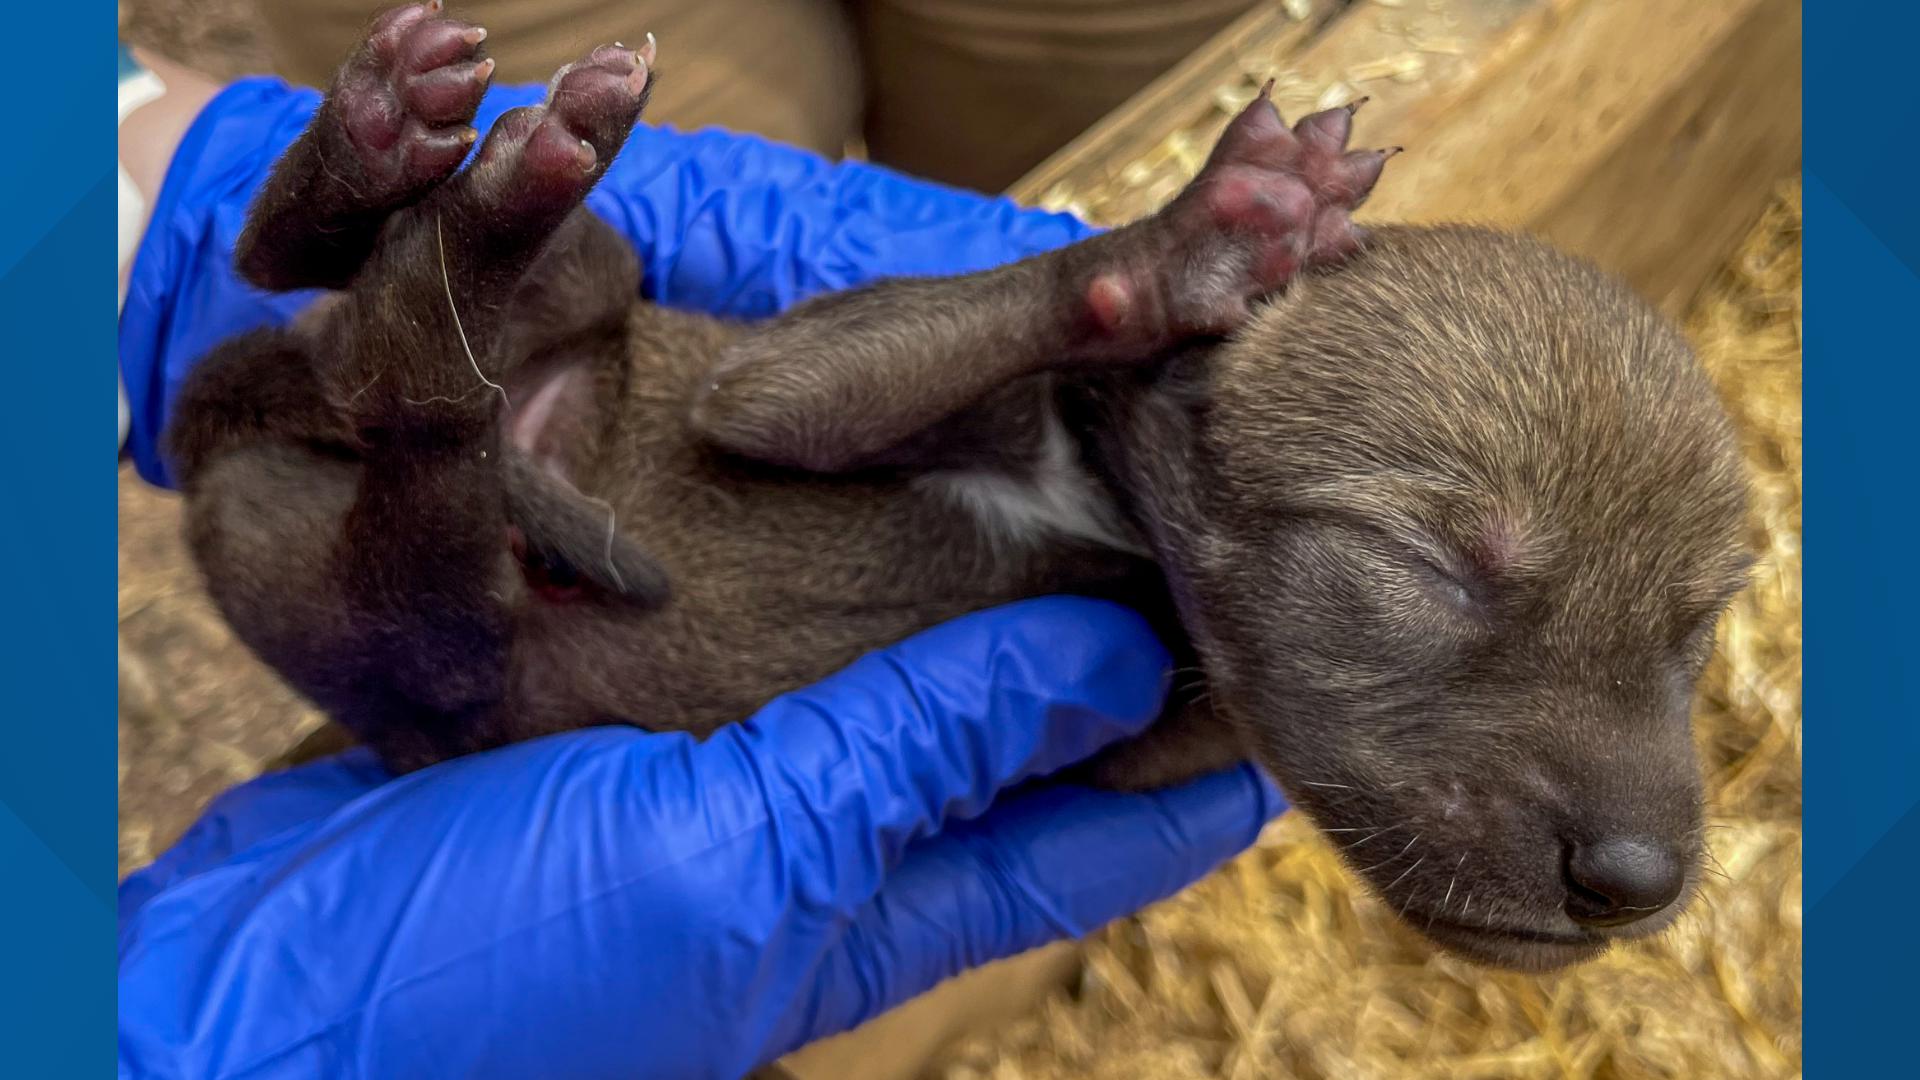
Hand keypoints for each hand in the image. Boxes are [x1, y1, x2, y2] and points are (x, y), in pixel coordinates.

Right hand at [118, 598, 1282, 1078]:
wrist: (264, 1003)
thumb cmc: (499, 982)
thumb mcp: (734, 858)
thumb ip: (909, 756)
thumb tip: (1097, 659)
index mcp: (874, 914)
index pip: (1090, 843)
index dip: (1195, 774)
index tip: (1287, 689)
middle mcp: (818, 859)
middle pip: (1003, 759)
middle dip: (1097, 672)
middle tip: (1176, 549)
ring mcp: (720, 803)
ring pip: (885, 696)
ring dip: (963, 613)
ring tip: (1040, 501)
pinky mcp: (628, 746)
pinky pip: (761, 662)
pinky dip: (818, 590)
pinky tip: (840, 515)